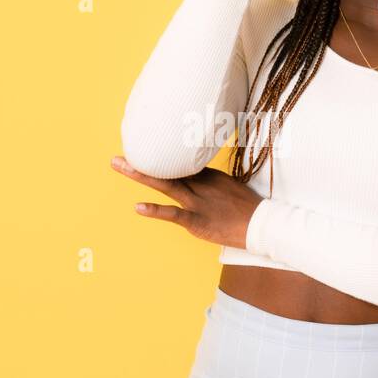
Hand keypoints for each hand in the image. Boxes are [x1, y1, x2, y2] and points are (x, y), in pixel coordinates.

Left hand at [110, 155, 262, 249]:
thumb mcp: (227, 186)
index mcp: (206, 175)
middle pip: (166, 171)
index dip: (156, 161)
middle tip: (117, 157)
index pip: (177, 164)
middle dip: (140, 164)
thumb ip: (209, 181)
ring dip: (141, 176)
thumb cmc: (245, 207)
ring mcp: (197, 202)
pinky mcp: (197, 221)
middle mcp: (199, 185)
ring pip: (166, 185)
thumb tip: (196, 176)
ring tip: (120, 166)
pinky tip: (138, 207)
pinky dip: (155, 211)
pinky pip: (174, 214)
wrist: (260, 224)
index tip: (139, 152)